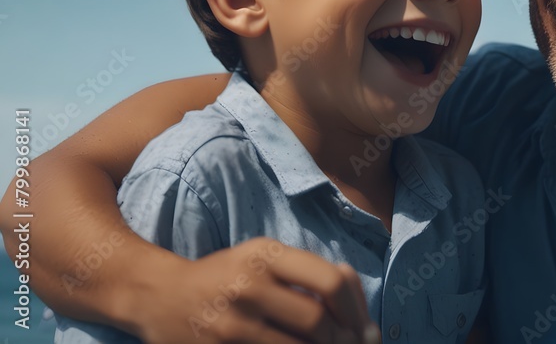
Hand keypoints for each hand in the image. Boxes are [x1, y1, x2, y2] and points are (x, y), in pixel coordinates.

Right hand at [130, 238, 379, 343]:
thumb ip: (308, 274)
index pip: (332, 281)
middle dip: (342, 340)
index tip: (364, 328)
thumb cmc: (225, 277)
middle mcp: (248, 283)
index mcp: (266, 254)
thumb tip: (358, 304)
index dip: (356, 310)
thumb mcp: (263, 259)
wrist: (158, 295)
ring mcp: (231, 320)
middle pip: (318, 320)